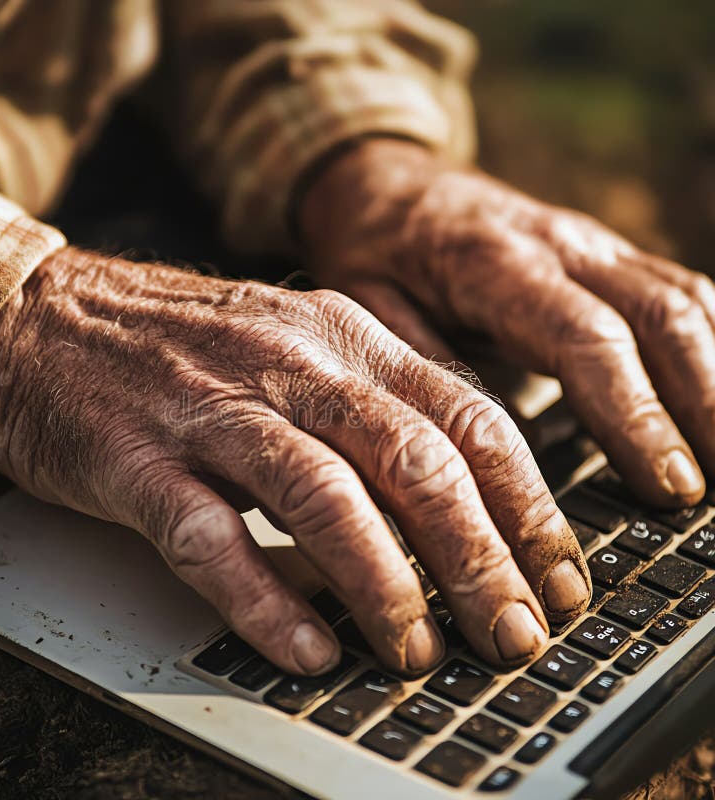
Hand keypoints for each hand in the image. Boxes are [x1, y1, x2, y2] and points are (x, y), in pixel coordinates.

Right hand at [0, 247, 589, 675]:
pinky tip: (307, 649)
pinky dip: (264, 599)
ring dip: (383, 582)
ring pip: (320, 496)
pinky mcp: (137, 459)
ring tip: (418, 651)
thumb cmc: (188, 342)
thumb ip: (380, 404)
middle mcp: (288, 364)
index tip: (556, 574)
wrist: (46, 314)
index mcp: (343, 334)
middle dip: (477, 555)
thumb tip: (465, 490)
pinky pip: (210, 537)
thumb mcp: (301, 343)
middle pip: (410, 460)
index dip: (525, 501)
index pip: (466, 415)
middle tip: (512, 632)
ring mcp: (210, 410)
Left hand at [301, 139, 712, 507]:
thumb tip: (493, 447)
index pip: (587, 339)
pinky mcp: (605, 256)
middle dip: (703, 408)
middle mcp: (561, 245)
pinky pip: (679, 290)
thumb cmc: (374, 253)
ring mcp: (592, 245)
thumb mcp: (369, 310)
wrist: (387, 186)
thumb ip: (428, 369)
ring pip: (686, 300)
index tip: (667, 485)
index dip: (635, 416)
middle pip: (661, 318)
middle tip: (711, 491)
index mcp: (495, 264)